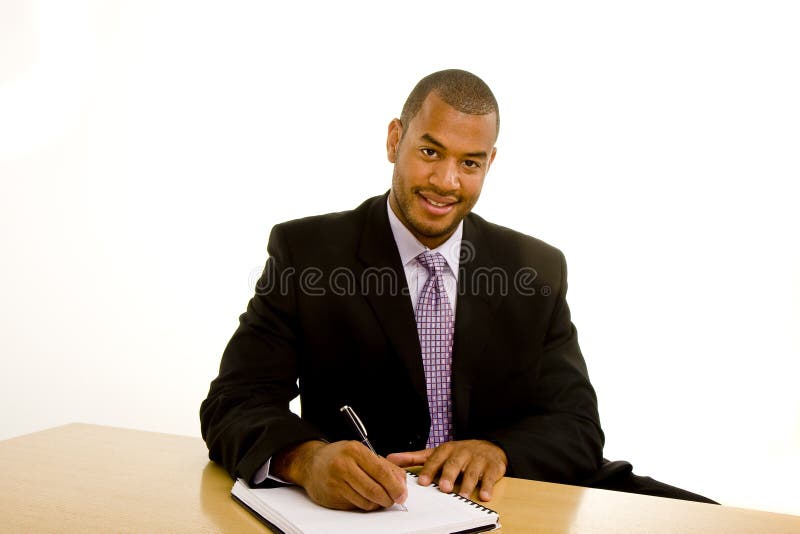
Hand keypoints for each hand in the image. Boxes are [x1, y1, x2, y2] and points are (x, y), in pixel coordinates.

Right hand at [272, 440, 407, 510]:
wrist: (311, 464)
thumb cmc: (340, 457)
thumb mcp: (362, 453)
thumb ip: (385, 466)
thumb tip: (401, 484)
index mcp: (355, 451)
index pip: (382, 472)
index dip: (395, 486)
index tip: (402, 494)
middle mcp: (344, 466)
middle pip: (375, 490)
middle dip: (389, 498)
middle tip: (394, 499)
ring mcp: (336, 482)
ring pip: (366, 502)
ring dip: (378, 504)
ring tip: (379, 498)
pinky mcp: (332, 497)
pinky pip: (356, 506)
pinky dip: (365, 505)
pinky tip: (364, 498)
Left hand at [386, 440, 506, 501]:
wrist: (488, 446)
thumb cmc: (458, 453)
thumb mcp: (436, 453)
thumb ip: (414, 457)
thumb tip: (390, 459)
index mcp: (447, 450)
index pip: (436, 459)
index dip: (430, 470)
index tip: (423, 482)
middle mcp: (462, 453)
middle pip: (454, 464)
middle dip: (449, 475)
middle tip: (444, 488)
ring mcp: (478, 460)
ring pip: (472, 472)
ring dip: (467, 484)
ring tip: (462, 495)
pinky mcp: (493, 467)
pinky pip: (490, 477)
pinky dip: (487, 486)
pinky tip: (484, 495)